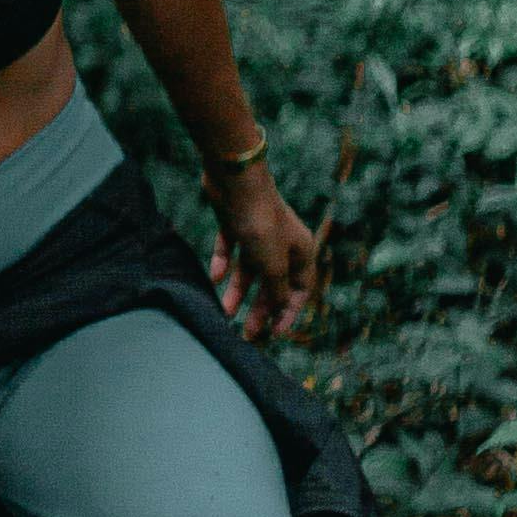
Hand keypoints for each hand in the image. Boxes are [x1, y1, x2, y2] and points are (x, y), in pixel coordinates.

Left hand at [207, 156, 317, 346]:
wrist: (236, 182)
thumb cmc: (261, 224)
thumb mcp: (272, 264)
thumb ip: (276, 288)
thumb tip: (278, 306)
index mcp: (301, 252)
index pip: (299, 290)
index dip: (288, 312)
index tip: (275, 334)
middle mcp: (282, 243)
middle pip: (272, 283)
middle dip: (260, 308)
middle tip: (247, 332)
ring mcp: (258, 233)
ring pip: (249, 269)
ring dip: (238, 291)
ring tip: (225, 312)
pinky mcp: (235, 223)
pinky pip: (231, 249)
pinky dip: (224, 263)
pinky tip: (215, 278)